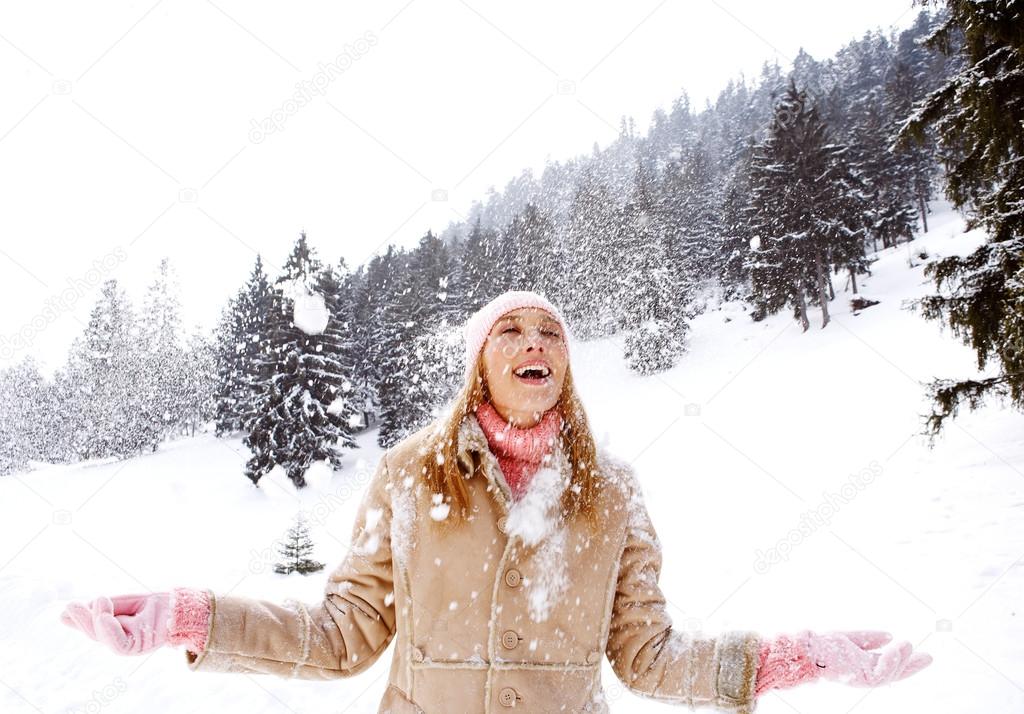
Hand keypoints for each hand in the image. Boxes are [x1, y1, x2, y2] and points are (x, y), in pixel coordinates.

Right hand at [60, 593, 171, 655]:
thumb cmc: (155, 604)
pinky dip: (109, 631)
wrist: (182, 605)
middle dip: (84, 620)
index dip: (79, 621)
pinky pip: (120, 643)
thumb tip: (66, 613)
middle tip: (72, 605)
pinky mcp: (141, 644)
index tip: (66, 610)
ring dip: (97, 621)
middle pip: (96, 634)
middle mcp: (122, 642)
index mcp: (116, 633)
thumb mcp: (124, 603)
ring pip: (105, 639)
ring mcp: (131, 646)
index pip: (92, 629)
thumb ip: (100, 609)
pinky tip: (103, 617)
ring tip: (98, 601)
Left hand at [801, 629, 932, 686]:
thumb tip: (889, 636)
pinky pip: (879, 674)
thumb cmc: (825, 645)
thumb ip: (870, 638)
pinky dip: (889, 663)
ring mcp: (864, 677)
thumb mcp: (853, 638)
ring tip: (909, 644)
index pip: (891, 664)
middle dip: (912, 666)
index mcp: (867, 664)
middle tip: (929, 657)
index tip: (924, 653)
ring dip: (901, 660)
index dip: (907, 660)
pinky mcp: (859, 677)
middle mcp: (867, 673)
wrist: (809, 649)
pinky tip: (894, 648)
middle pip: (895, 673)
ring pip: (889, 675)